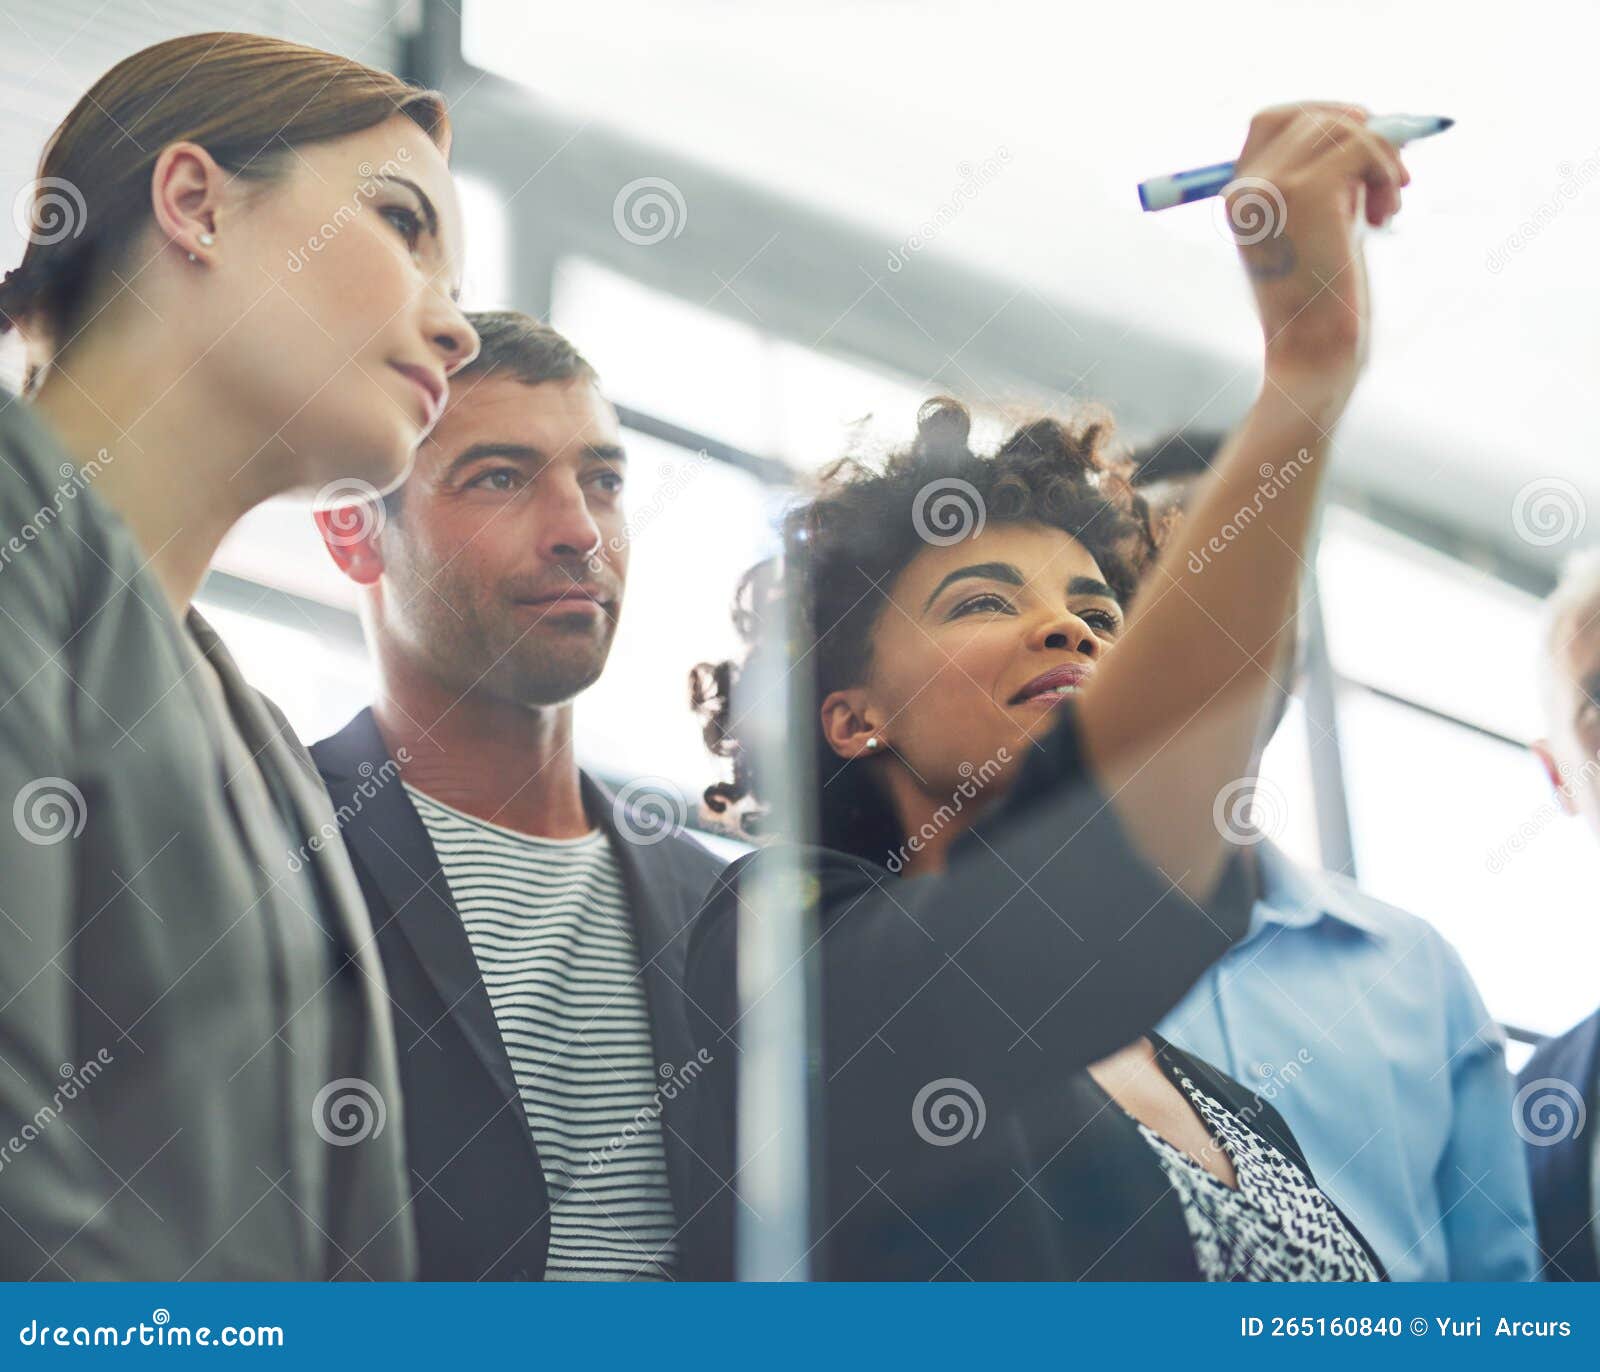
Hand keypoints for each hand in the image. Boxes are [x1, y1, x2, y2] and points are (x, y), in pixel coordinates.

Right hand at [1225, 103, 1407, 411]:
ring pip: (1343, 126)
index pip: (1273, 118)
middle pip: (1311, 114)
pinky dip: (1387, 173)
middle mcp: (1246, 186)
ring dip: (1382, 158)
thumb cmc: (1322, 298)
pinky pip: (1363, 147)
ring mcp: (1272, 186)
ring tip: (1387, 207)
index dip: (1323, 115)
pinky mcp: (1306, 192)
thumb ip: (1328, 177)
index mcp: (1238, 195)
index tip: (1364, 144)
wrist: (1313, 348)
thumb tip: (1370, 122)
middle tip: (1389, 174)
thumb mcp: (1318, 223)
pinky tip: (1384, 216)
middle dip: (1361, 131)